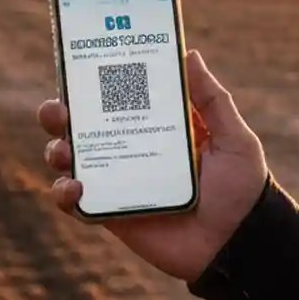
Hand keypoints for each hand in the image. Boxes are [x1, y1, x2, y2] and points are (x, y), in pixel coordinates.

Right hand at [38, 50, 267, 280]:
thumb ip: (212, 99)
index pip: (116, 97)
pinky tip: (74, 185)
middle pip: (83, 125)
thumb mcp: (234, 138)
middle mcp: (131, 150)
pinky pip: (77, 203)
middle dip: (59, 113)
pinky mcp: (113, 214)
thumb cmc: (241, 189)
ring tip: (64, 150)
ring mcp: (119, 182)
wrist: (238, 246)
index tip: (78, 65)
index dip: (92, 81)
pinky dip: (64, 193)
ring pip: (72, 160)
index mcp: (156, 126)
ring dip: (56, 150)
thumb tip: (189, 54)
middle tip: (58, 109)